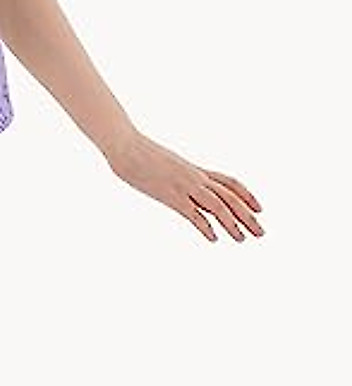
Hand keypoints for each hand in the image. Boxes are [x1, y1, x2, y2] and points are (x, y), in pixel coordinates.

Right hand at [105, 131, 264, 242]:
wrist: (125, 146)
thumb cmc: (140, 153)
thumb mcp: (168, 163)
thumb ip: (179, 174)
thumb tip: (187, 184)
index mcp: (195, 169)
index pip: (230, 182)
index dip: (247, 195)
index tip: (259, 209)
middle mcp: (194, 177)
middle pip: (229, 197)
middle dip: (247, 215)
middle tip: (261, 233)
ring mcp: (183, 186)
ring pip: (216, 205)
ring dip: (232, 223)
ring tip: (241, 239)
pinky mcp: (170, 195)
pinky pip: (193, 213)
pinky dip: (205, 226)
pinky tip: (213, 238)